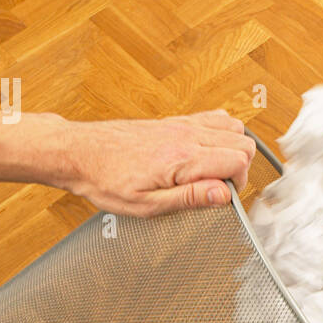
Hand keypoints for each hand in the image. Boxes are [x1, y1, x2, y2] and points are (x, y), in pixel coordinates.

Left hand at [59, 110, 256, 216]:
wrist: (78, 152)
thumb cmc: (106, 180)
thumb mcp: (147, 205)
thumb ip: (189, 199)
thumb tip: (223, 194)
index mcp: (182, 158)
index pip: (238, 161)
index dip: (238, 184)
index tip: (221, 197)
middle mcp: (186, 135)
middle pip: (243, 142)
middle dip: (241, 167)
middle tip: (219, 186)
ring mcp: (181, 124)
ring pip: (234, 126)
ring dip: (233, 149)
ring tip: (214, 170)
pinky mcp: (174, 120)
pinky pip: (214, 117)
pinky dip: (220, 133)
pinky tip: (205, 152)